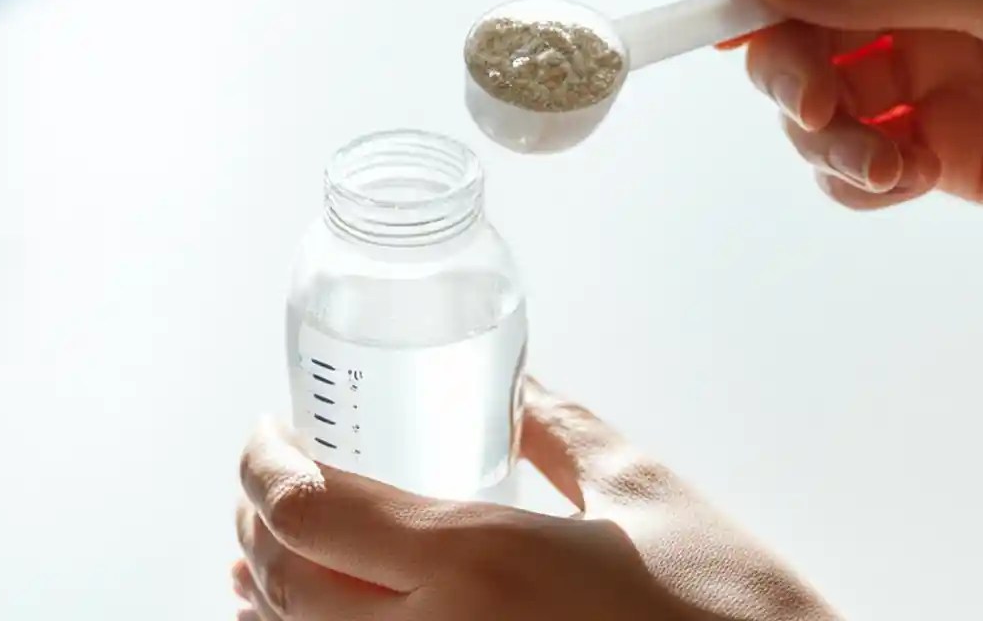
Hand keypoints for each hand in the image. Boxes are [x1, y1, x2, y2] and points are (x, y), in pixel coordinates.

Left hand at [232, 379, 837, 619]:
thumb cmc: (731, 612)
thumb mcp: (646, 496)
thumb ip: (563, 431)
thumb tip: (520, 385)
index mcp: (479, 559)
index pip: (309, 507)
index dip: (259, 462)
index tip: (266, 431)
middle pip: (282, 577)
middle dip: (251, 518)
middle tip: (267, 474)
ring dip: (261, 589)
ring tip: (263, 547)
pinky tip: (311, 617)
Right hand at [717, 0, 982, 224]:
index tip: (727, 3)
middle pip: (803, 17)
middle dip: (790, 68)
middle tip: (809, 104)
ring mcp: (932, 72)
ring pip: (820, 99)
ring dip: (828, 141)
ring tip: (880, 164)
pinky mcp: (940, 147)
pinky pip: (854, 165)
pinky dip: (860, 182)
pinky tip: (913, 177)